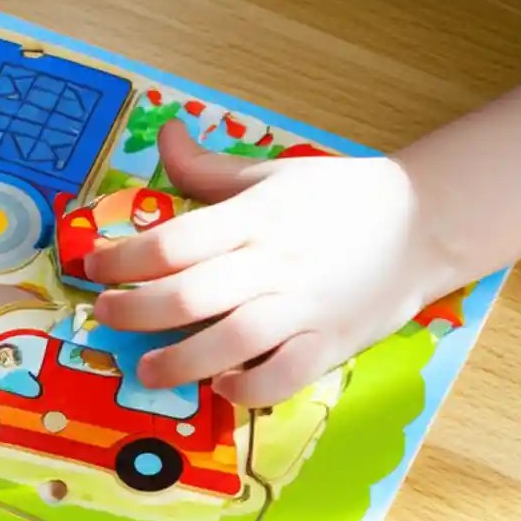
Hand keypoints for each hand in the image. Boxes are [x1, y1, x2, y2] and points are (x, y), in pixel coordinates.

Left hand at [86, 120, 453, 406]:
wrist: (426, 220)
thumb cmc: (341, 196)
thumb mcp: (272, 174)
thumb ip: (210, 168)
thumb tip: (166, 134)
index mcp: (256, 218)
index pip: (174, 240)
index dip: (125, 259)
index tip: (94, 269)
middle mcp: (273, 263)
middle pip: (190, 295)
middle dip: (136, 311)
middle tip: (106, 318)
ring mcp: (304, 307)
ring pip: (231, 341)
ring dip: (181, 362)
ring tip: (147, 370)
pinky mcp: (331, 342)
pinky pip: (284, 374)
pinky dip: (249, 386)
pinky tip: (222, 387)